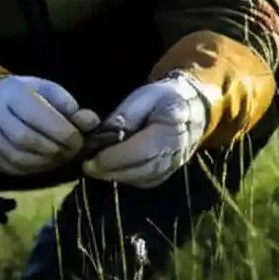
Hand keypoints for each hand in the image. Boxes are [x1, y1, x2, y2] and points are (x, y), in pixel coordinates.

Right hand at [0, 75, 100, 174]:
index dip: (62, 131)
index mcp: (13, 95)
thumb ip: (69, 105)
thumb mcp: (46, 89)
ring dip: (46, 162)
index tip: (79, 138)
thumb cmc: (23, 95)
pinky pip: (13, 169)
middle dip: (55, 149)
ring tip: (61, 156)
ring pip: (18, 158)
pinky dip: (35, 169)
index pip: (37, 117)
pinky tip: (47, 162)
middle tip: (72, 150)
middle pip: (26, 139)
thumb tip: (90, 123)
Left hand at [82, 70, 213, 187]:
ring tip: (95, 166)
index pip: (139, 152)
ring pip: (139, 180)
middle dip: (109, 171)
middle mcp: (174, 156)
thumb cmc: (163, 98)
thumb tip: (103, 135)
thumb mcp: (144, 97)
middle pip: (138, 171)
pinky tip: (110, 168)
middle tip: (87, 165)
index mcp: (170, 131)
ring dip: (114, 176)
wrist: (192, 109)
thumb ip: (124, 117)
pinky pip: (142, 182)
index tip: (90, 159)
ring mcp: (171, 168)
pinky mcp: (165, 175)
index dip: (113, 159)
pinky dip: (124, 177)